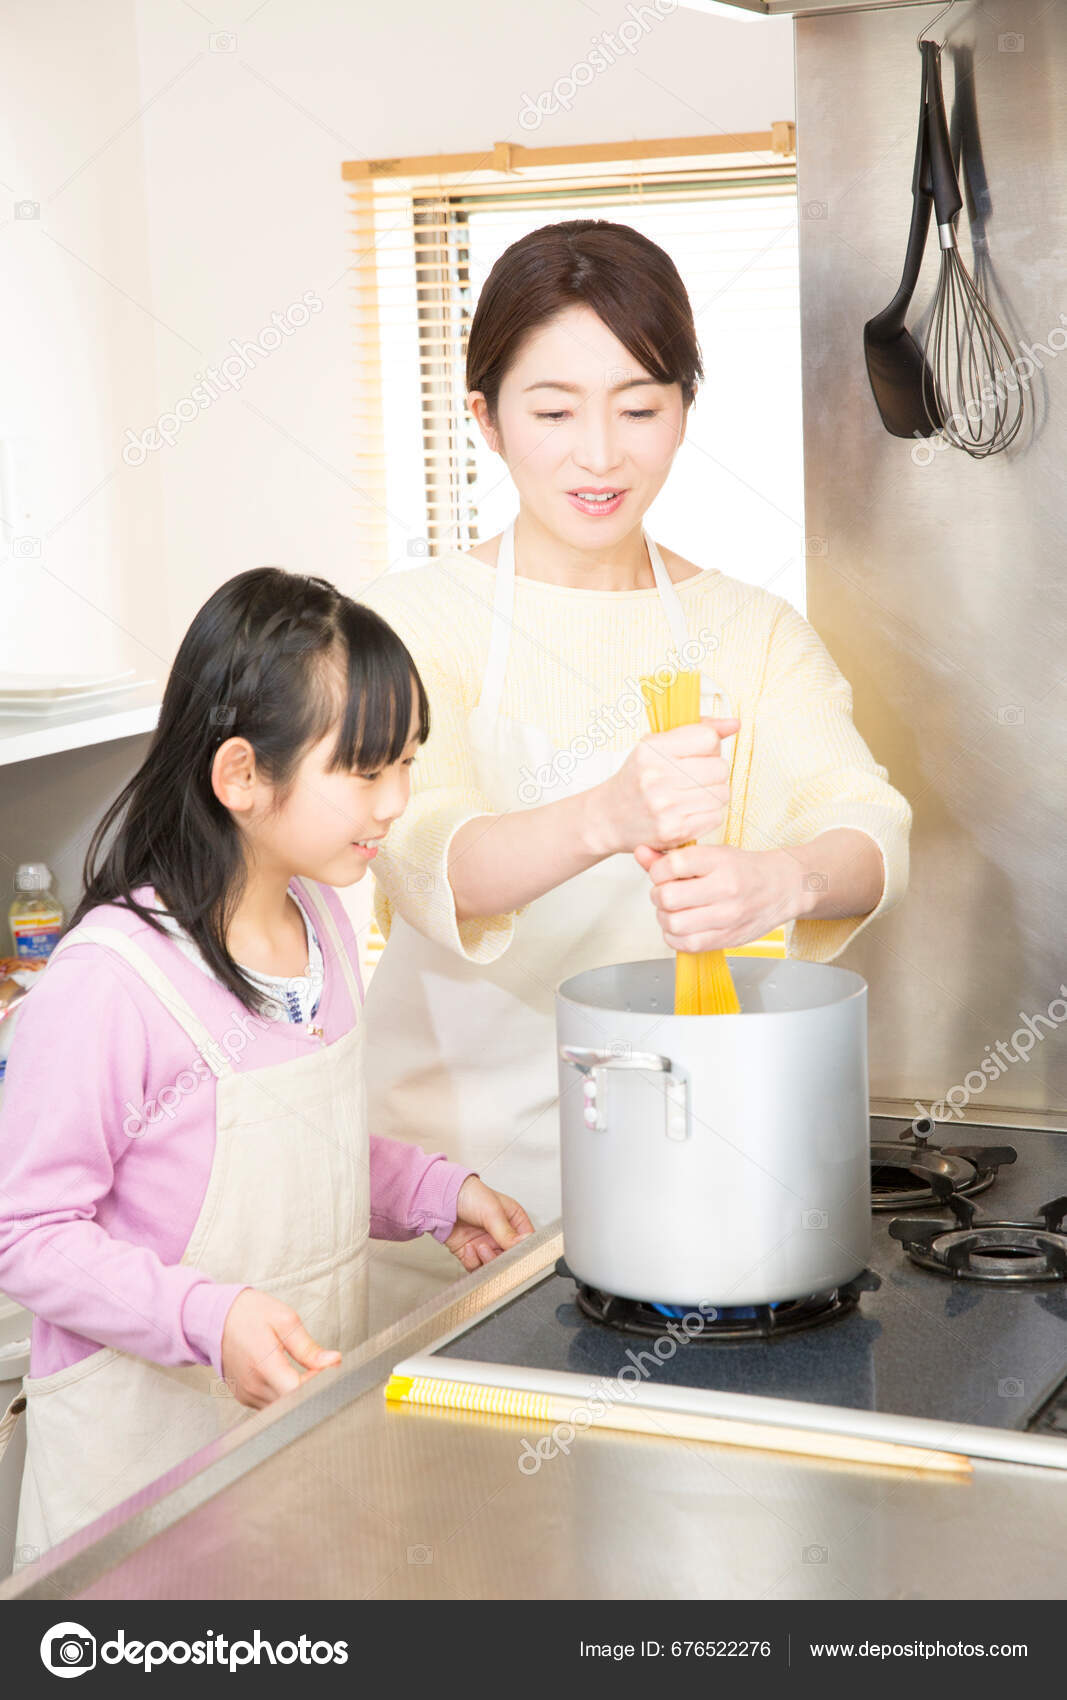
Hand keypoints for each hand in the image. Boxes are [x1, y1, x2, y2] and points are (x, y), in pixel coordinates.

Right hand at [220, 1288, 340, 1408]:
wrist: (216, 1318)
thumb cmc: (250, 1314)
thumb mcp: (285, 1320)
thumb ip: (308, 1347)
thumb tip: (333, 1361)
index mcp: (264, 1364)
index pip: (298, 1391)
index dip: (318, 1383)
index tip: (326, 1367)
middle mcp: (253, 1386)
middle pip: (293, 1403)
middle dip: (313, 1388)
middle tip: (320, 1367)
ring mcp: (247, 1395)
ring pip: (284, 1407)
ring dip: (299, 1393)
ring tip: (305, 1370)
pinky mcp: (245, 1397)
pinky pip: (271, 1405)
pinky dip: (285, 1395)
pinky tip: (288, 1376)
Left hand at [444, 1176, 533, 1272]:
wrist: (441, 1197)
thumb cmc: (469, 1194)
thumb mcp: (493, 1211)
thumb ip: (507, 1232)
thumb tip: (522, 1245)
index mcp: (513, 1220)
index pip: (526, 1241)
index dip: (524, 1250)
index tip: (518, 1255)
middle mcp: (501, 1234)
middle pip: (510, 1257)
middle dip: (502, 1257)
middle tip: (495, 1251)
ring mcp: (486, 1244)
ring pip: (494, 1265)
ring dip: (487, 1260)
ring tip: (480, 1247)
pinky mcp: (471, 1253)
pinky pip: (476, 1267)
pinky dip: (473, 1261)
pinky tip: (469, 1248)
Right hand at [583, 717, 738, 857]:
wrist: (608, 817)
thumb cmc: (636, 779)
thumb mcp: (656, 745)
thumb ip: (697, 730)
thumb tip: (734, 723)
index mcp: (652, 749)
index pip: (708, 739)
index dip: (709, 746)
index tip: (697, 753)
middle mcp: (656, 776)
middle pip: (720, 767)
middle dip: (713, 772)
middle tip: (694, 777)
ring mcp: (666, 806)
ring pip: (722, 793)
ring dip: (712, 794)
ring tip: (691, 795)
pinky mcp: (674, 830)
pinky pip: (716, 816)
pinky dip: (707, 814)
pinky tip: (688, 811)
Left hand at [634, 842, 798, 952]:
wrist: (784, 887)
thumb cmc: (745, 869)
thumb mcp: (712, 854)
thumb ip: (672, 856)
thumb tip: (640, 853)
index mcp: (720, 861)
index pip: (672, 865)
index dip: (657, 870)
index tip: (662, 873)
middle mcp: (725, 888)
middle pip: (667, 897)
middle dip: (657, 895)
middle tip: (665, 893)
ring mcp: (728, 916)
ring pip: (674, 923)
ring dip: (665, 918)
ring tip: (673, 910)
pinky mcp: (729, 937)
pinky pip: (687, 944)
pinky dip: (675, 937)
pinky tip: (682, 926)